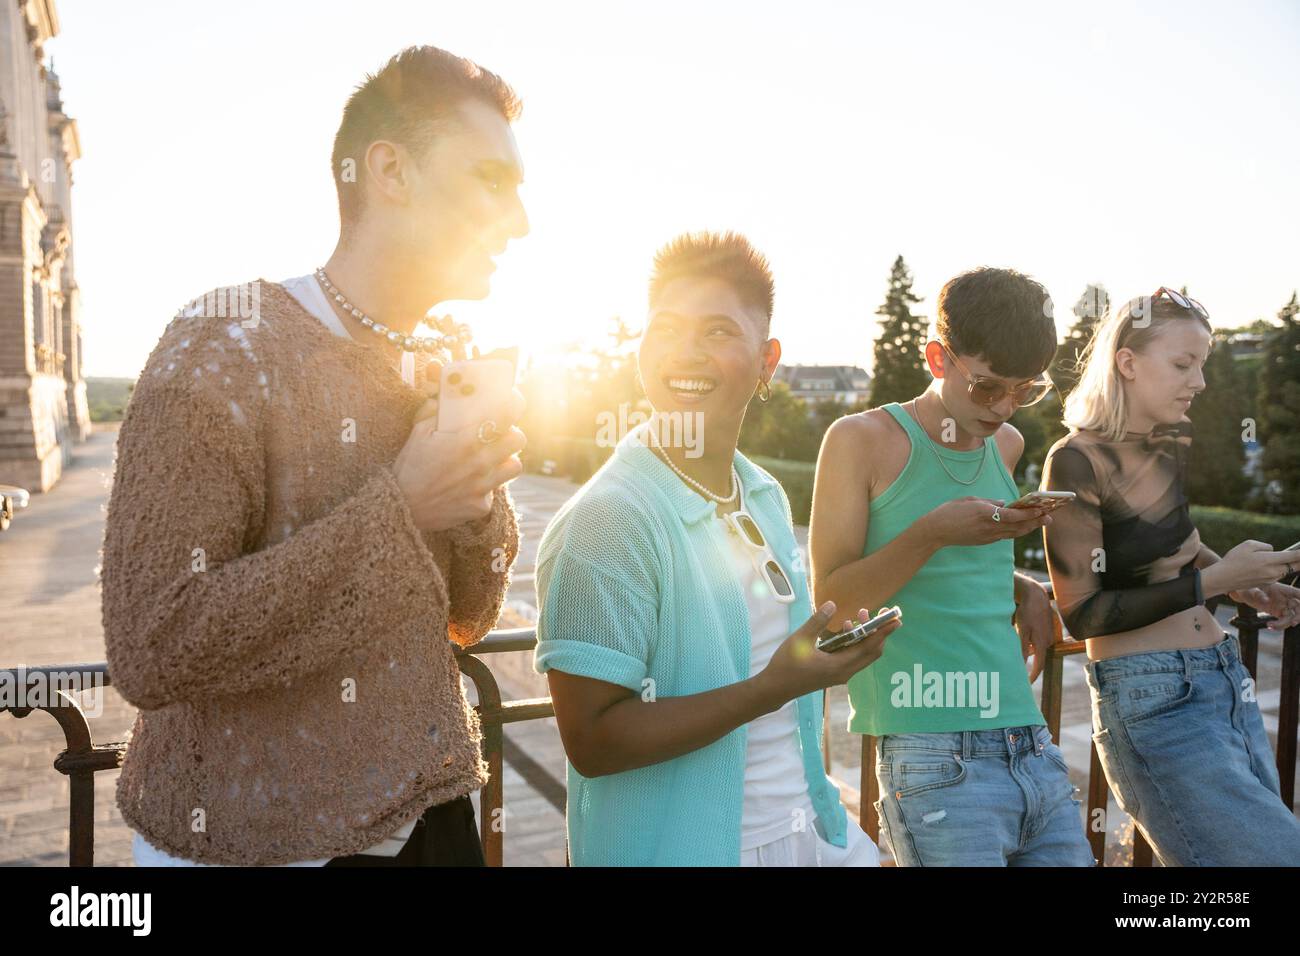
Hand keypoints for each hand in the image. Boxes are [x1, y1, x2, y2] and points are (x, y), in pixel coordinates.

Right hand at [394, 386, 527, 532]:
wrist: (402, 509)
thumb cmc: (409, 467)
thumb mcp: (418, 432)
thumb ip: (435, 411)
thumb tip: (445, 396)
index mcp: (466, 439)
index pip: (506, 414)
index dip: (514, 403)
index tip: (512, 400)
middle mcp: (480, 462)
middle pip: (518, 439)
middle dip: (511, 433)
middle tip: (499, 434)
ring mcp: (483, 485)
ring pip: (515, 466)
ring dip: (506, 460)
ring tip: (491, 459)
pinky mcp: (481, 506)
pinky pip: (495, 491)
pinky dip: (486, 487)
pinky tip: (470, 486)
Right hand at [757, 602, 900, 703]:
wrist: (775, 688)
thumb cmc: (786, 664)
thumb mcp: (800, 639)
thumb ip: (817, 622)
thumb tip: (832, 605)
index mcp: (839, 665)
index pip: (869, 647)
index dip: (883, 632)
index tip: (896, 619)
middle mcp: (845, 672)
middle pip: (872, 652)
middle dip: (879, 632)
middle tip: (880, 613)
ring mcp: (840, 674)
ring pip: (863, 655)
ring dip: (866, 636)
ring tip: (860, 616)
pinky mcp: (835, 673)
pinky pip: (854, 657)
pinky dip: (856, 643)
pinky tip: (845, 629)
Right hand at [924, 497, 1052, 547]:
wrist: (936, 531)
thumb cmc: (949, 511)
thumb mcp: (970, 500)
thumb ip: (989, 501)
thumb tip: (1003, 503)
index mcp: (986, 513)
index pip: (1013, 515)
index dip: (1029, 513)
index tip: (1042, 509)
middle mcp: (989, 527)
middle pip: (1018, 526)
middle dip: (1035, 522)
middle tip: (1049, 518)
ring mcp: (987, 536)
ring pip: (1014, 533)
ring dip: (1028, 528)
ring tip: (1040, 523)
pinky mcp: (984, 541)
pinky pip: (1004, 536)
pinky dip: (1016, 531)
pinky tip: (1022, 528)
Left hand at [1013, 576, 1052, 682]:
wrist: (1035, 596)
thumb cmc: (1026, 613)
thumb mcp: (1021, 631)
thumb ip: (1021, 648)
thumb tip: (1020, 665)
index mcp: (1042, 643)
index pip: (1039, 665)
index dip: (1033, 676)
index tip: (1026, 684)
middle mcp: (1048, 641)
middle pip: (1038, 657)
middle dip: (1027, 660)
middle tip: (1015, 664)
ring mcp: (1050, 634)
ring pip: (1037, 647)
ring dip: (1028, 648)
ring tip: (1017, 642)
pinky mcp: (1048, 629)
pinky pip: (1039, 639)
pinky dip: (1031, 640)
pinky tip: (1024, 632)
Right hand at [1202, 541, 1297, 597]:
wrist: (1223, 578)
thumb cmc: (1233, 560)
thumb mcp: (1247, 545)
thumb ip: (1265, 546)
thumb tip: (1273, 551)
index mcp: (1269, 560)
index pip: (1294, 556)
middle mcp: (1273, 571)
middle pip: (1295, 566)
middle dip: (1299, 560)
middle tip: (1299, 556)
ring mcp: (1271, 579)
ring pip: (1287, 570)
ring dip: (1288, 564)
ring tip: (1284, 558)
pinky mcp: (1267, 583)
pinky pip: (1277, 574)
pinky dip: (1278, 569)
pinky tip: (1268, 566)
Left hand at [1228, 582, 1299, 629]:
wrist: (1243, 593)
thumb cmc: (1248, 587)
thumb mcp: (1252, 589)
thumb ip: (1259, 594)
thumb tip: (1266, 600)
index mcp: (1282, 589)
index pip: (1298, 593)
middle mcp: (1285, 598)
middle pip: (1299, 607)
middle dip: (1298, 616)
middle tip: (1292, 623)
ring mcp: (1282, 606)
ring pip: (1291, 617)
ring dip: (1283, 624)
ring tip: (1270, 625)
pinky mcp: (1278, 612)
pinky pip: (1284, 621)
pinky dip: (1279, 626)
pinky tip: (1269, 626)